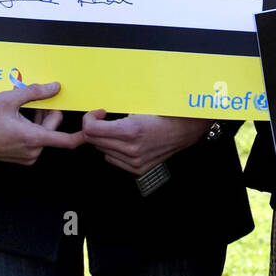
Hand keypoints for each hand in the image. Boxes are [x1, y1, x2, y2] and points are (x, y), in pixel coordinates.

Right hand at [0, 81, 83, 164]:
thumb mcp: (9, 99)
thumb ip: (35, 92)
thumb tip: (56, 87)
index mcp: (33, 139)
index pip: (68, 141)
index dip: (84, 133)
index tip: (95, 122)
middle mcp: (32, 152)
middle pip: (52, 129)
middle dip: (46, 112)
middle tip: (33, 99)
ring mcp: (25, 157)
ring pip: (42, 134)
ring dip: (37, 119)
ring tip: (20, 108)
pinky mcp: (18, 158)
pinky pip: (33, 141)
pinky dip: (30, 128)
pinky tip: (16, 118)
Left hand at [81, 110, 212, 174]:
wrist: (185, 129)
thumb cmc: (165, 114)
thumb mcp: (139, 105)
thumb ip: (117, 110)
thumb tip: (96, 113)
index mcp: (131, 130)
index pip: (91, 130)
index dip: (89, 118)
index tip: (98, 113)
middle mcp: (131, 149)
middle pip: (93, 141)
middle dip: (94, 128)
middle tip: (103, 119)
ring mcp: (135, 162)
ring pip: (101, 151)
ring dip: (104, 139)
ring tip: (117, 129)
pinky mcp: (138, 169)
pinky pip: (112, 159)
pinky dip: (112, 149)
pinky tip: (123, 141)